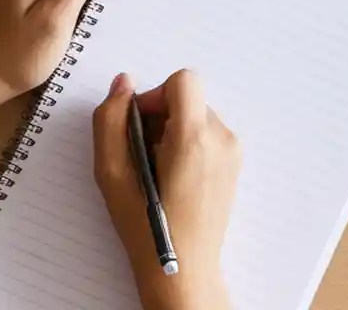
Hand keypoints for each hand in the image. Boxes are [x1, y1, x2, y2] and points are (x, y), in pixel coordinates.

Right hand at [93, 71, 241, 309]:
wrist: (184, 267)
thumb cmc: (145, 225)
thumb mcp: (111, 173)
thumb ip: (111, 121)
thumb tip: (123, 83)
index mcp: (195, 136)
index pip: (183, 81)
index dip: (155, 96)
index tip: (140, 125)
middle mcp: (222, 137)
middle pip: (188, 100)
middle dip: (161, 118)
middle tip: (144, 158)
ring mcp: (234, 151)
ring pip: (198, 117)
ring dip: (174, 133)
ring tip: (159, 172)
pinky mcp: (236, 163)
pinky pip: (209, 135)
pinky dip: (189, 145)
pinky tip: (176, 178)